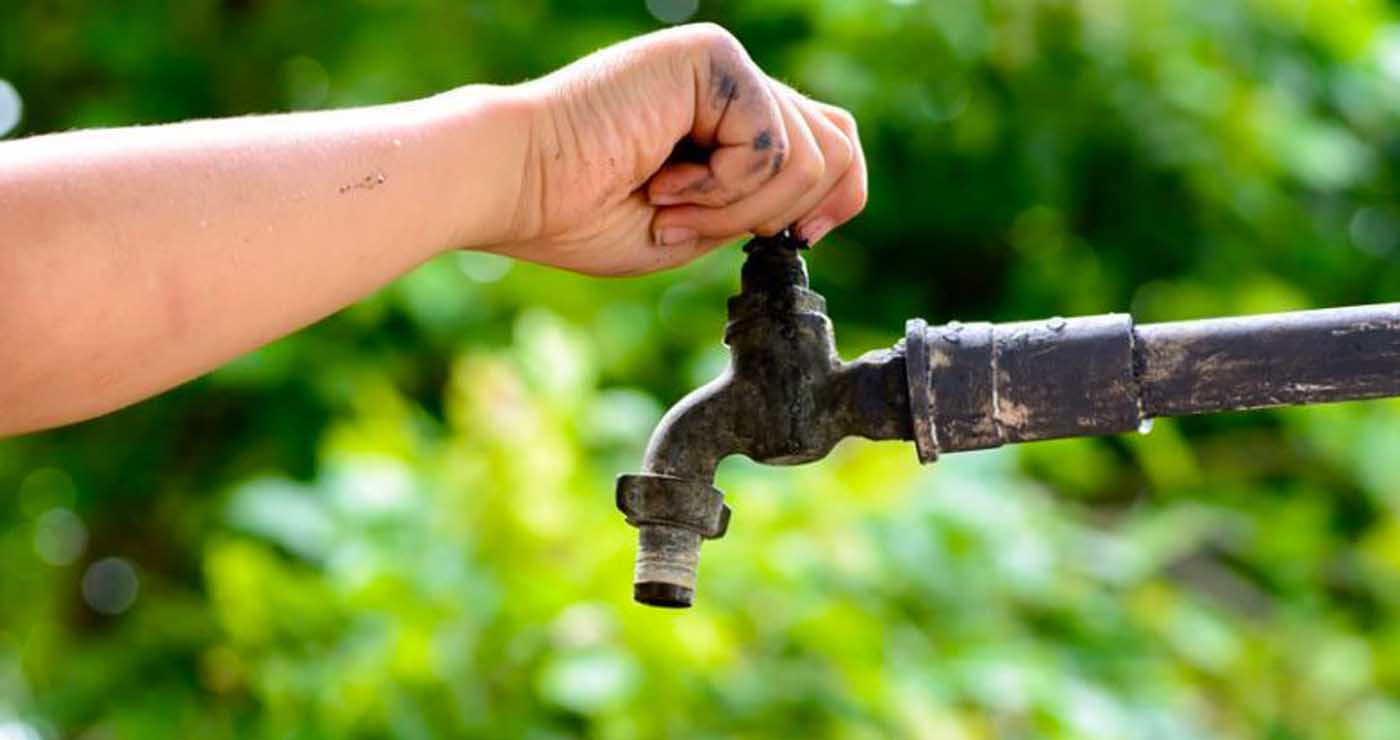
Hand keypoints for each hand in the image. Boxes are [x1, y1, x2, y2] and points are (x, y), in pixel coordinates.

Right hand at [479, 23, 867, 275]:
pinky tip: (662, 180)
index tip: (792, 239)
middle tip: (698, 223)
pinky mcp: (711, 56)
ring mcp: (725, 63)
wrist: (516, 186)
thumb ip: (758, 207)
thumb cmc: (581, 213)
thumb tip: (822, 206)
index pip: (832, 143)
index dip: (836, 199)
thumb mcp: (698, 227)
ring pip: (810, 155)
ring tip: (668, 203)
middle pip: (837, 146)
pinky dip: (724, 188)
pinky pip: (773, 144)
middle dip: (781, 213)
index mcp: (729, 117)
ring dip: (739, 207)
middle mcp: (733, 82)